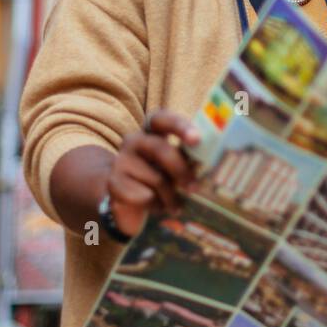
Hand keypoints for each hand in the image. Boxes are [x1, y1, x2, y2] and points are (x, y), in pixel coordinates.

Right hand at [106, 110, 201, 236]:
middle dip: (181, 170)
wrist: (126, 203)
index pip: (162, 119)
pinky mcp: (114, 183)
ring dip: (171, 197)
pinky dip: (156, 206)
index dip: (180, 126)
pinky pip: (144, 196)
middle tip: (194, 188)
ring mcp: (121, 160)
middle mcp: (134, 141)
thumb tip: (212, 164)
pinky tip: (155, 207)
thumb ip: (188, 159)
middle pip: (161, 150)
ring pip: (156, 179)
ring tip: (175, 206)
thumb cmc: (160, 178)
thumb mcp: (174, 166)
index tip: (197, 139)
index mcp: (152, 131)